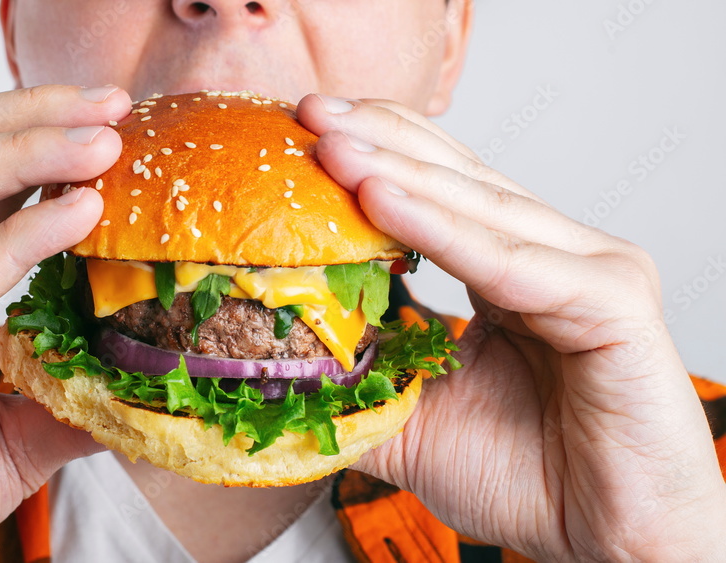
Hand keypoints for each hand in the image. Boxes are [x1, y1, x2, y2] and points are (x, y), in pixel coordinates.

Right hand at [0, 85, 129, 560]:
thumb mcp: (11, 432)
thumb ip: (66, 395)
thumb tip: (138, 383)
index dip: (38, 132)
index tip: (113, 120)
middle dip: (36, 117)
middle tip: (114, 105)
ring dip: (28, 151)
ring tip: (103, 142)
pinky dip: (16, 238)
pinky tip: (76, 215)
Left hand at [298, 94, 725, 559]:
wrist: (609, 543)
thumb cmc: (528, 478)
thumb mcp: (415, 422)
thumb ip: (359, 382)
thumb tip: (277, 362)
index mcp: (513, 270)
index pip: (442, 191)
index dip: (378, 154)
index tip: (306, 129)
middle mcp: (554, 256)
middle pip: (458, 180)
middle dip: (379, 143)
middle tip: (308, 112)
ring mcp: (590, 271)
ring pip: (481, 211)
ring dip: (399, 175)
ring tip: (331, 146)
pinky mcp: (613, 302)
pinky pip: (511, 262)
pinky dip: (443, 230)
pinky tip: (380, 199)